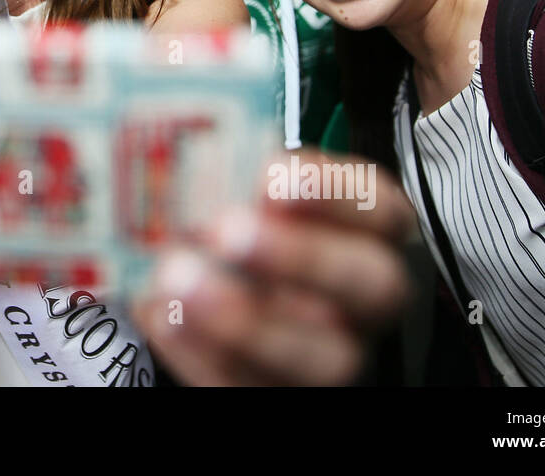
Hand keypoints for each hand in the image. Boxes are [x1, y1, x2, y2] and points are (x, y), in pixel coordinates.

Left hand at [131, 151, 416, 384]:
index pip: (381, 209)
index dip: (335, 192)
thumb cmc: (217, 222)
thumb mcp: (232, 188)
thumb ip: (230, 174)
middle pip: (372, 285)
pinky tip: (163, 315)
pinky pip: (250, 386)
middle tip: (229, 230)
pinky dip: (203, 353)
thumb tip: (192, 156)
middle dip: (303, 255)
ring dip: (247, 320)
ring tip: (178, 276)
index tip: (273, 176)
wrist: (183, 283)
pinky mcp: (272, 388)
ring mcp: (324, 355)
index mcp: (360, 232)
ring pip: (324, 358)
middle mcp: (356, 298)